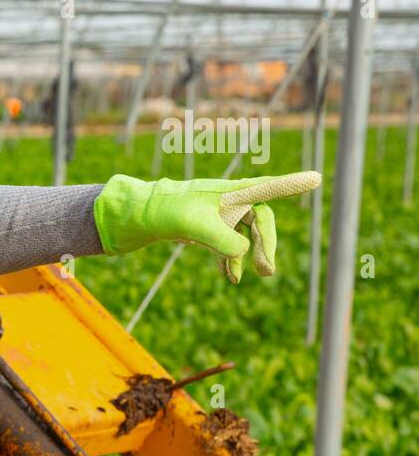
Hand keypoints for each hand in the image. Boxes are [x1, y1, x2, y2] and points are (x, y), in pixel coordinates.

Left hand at [93, 171, 320, 282]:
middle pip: (260, 221)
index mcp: (230, 192)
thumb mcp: (194, 226)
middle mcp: (229, 200)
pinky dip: (230, 260)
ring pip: (245, 236)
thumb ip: (223, 240)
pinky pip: (228, 244)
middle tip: (266, 270)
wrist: (139, 215)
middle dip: (266, 245)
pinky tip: (227, 277)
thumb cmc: (167, 211)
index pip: (267, 188)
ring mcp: (219, 214)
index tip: (317, 178)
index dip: (292, 185)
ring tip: (251, 277)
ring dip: (250, 256)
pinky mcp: (208, 228)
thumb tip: (243, 254)